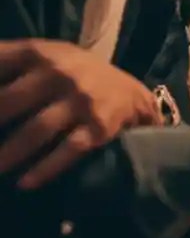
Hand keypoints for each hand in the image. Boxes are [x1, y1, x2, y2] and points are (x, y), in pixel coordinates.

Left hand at [0, 39, 158, 187]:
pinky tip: (24, 183)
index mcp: (39, 53)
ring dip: (7, 154)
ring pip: (36, 130)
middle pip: (8, 102)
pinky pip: (68, 151)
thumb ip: (5, 60)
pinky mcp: (99, 127)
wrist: (130, 92)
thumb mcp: (42, 56)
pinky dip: (45, 169)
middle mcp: (60, 73)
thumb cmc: (71, 74)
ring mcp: (81, 100)